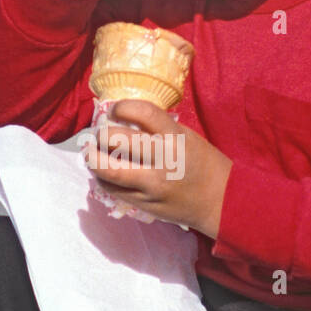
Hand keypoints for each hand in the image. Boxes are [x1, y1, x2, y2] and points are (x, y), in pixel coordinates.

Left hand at [80, 99, 231, 238]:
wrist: (220, 201)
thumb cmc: (203, 164)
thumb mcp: (187, 137)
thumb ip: (159, 128)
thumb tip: (126, 120)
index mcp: (175, 137)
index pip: (142, 112)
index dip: (122, 107)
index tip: (116, 110)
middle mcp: (162, 159)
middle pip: (116, 140)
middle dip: (101, 134)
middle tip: (101, 134)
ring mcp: (151, 184)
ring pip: (108, 169)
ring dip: (92, 158)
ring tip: (91, 152)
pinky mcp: (144, 203)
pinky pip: (112, 189)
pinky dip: (102, 178)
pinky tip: (104, 172)